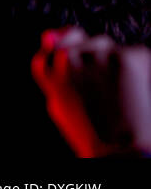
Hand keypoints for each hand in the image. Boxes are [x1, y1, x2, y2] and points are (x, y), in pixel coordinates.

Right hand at [31, 27, 150, 156]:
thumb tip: (49, 39)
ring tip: (119, 88)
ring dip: (113, 57)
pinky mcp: (123, 58)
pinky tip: (137, 88)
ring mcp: (95, 55)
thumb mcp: (58, 105)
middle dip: (89, 52)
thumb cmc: (91, 134)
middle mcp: (68, 59)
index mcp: (49, 73)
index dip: (60, 51)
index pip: (49, 49)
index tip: (74, 60)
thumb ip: (51, 73)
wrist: (118, 150)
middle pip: (77, 37)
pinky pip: (137, 52)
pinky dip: (141, 67)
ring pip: (105, 43)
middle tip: (103, 78)